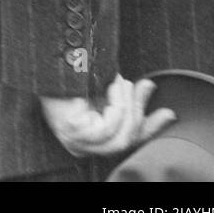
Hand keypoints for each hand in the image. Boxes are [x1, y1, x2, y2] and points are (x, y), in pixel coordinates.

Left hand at [40, 75, 176, 157]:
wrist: (44, 66)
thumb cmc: (68, 80)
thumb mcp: (101, 90)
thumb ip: (125, 96)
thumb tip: (151, 88)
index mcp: (88, 140)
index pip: (126, 141)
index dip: (150, 128)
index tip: (169, 113)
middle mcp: (81, 146)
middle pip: (126, 141)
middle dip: (139, 112)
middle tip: (142, 86)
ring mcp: (75, 142)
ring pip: (120, 138)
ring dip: (128, 107)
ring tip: (124, 83)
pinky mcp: (73, 133)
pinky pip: (107, 129)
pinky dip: (116, 107)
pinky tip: (113, 87)